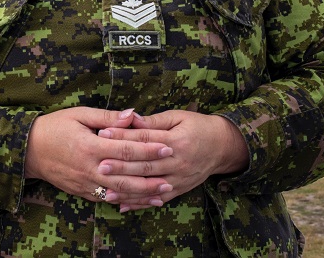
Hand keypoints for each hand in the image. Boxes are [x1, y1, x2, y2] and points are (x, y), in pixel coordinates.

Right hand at [25, 107, 172, 204]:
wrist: (28, 150)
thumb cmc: (54, 127)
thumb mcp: (79, 115)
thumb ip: (107, 117)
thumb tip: (133, 114)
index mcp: (90, 146)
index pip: (125, 149)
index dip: (148, 149)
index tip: (167, 147)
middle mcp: (89, 168)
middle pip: (126, 175)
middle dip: (151, 175)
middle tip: (173, 173)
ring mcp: (86, 183)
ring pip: (120, 191)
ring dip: (143, 193)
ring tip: (163, 192)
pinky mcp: (83, 192)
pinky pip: (108, 198)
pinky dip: (126, 200)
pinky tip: (141, 200)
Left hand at [96, 110, 248, 210]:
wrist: (223, 147)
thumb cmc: (198, 127)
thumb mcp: (178, 117)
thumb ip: (154, 121)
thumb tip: (132, 118)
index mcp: (176, 140)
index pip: (144, 139)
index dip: (123, 136)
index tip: (103, 134)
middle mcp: (178, 161)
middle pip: (145, 165)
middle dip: (121, 166)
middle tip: (100, 165)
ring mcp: (179, 178)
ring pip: (149, 186)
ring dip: (128, 190)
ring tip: (106, 191)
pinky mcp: (180, 189)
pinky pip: (158, 199)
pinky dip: (140, 204)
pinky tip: (123, 206)